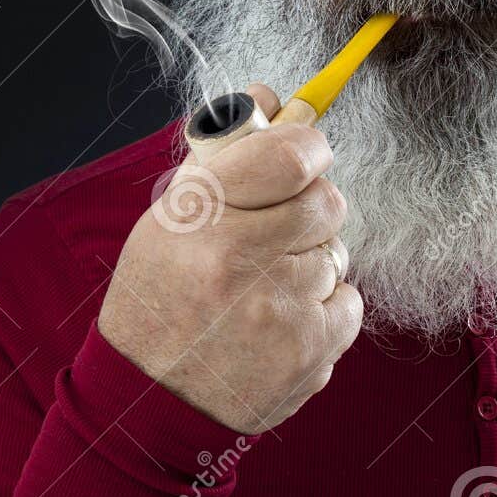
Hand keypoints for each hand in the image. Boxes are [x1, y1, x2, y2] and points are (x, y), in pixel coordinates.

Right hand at [97, 83, 363, 433]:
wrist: (147, 401)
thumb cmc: (159, 298)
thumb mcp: (170, 219)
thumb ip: (225, 156)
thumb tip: (271, 95)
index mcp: (201, 219)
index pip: (291, 155)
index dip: (308, 146)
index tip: (306, 151)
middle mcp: (242, 261)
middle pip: (327, 202)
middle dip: (310, 208)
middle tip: (278, 229)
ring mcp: (281, 310)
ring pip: (337, 254)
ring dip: (310, 264)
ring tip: (263, 290)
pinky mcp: (310, 351)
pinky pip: (348, 302)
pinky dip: (324, 309)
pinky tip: (279, 323)